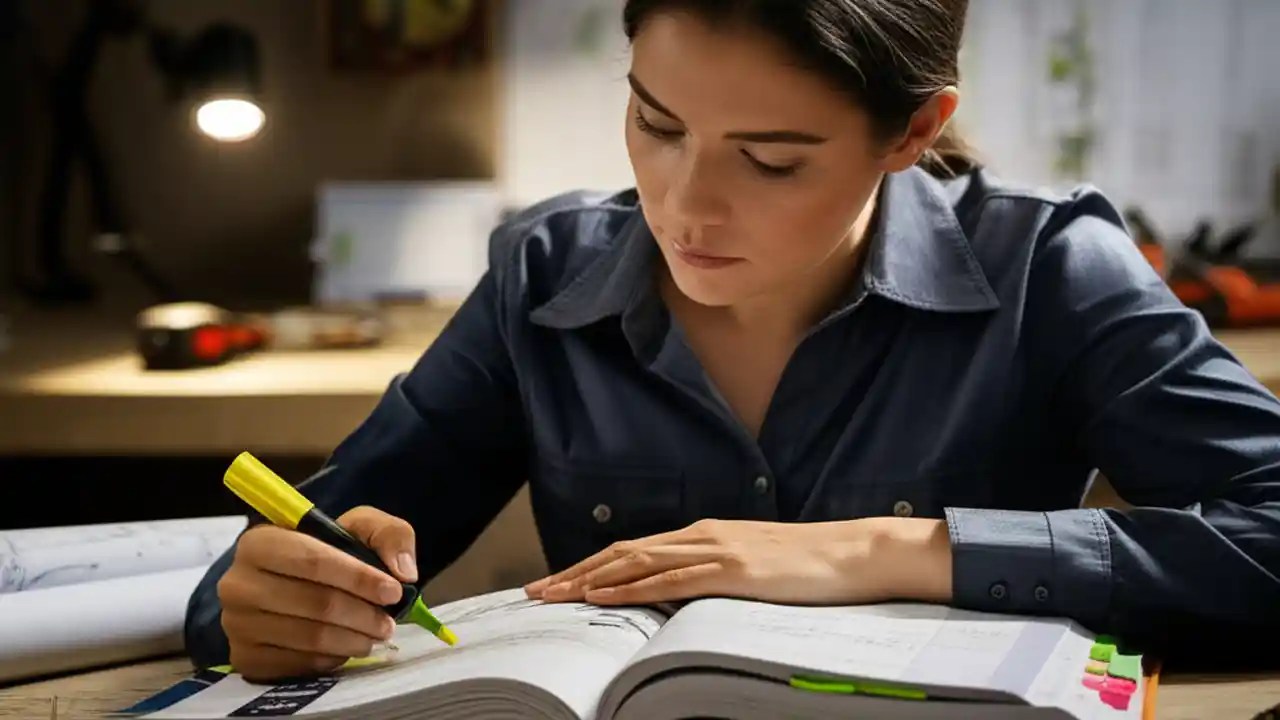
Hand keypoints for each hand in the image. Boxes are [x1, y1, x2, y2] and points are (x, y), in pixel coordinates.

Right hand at [216, 506, 418, 681]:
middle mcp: (237, 583)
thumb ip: (389, 535)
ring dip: (353, 640)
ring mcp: (236, 624)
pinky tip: (346, 647)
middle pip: (314, 603)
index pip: (313, 561)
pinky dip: (331, 659)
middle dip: (362, 615)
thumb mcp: (360, 527)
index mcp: (259, 541)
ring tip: (376, 636)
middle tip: (389, 622)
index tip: (393, 591)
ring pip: (309, 637)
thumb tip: (403, 571)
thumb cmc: (326, 552)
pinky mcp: (244, 658)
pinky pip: (298, 664)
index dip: (358, 578)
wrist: (291, 584)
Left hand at [523, 518, 951, 606]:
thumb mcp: (751, 564)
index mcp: (703, 533)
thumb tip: (682, 592)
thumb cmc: (807, 563)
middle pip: (622, 552)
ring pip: (636, 562)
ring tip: (554, 595)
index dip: (589, 564)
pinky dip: (632, 587)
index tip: (556, 582)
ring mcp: (715, 550)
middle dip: (573, 572)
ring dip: (589, 579)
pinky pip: (672, 579)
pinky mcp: (732, 570)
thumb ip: (714, 571)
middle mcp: (700, 535)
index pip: (633, 548)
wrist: (852, 552)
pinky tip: (606, 595)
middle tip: (535, 592)